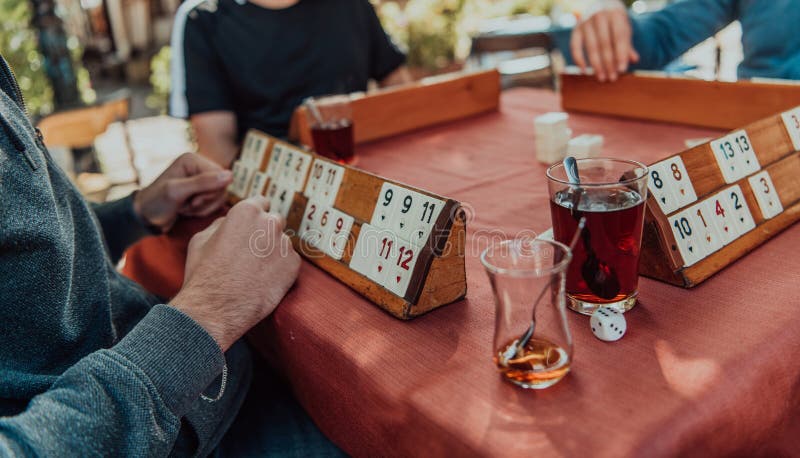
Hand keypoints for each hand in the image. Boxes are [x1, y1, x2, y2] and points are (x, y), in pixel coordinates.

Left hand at [133, 153, 232, 231]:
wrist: (145, 217)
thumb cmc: (156, 202)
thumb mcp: (178, 191)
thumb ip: (203, 182)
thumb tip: (230, 176)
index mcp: (193, 159)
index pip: (220, 177)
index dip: (209, 193)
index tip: (189, 200)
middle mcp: (199, 166)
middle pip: (222, 187)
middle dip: (205, 201)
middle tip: (186, 204)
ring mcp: (201, 179)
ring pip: (220, 197)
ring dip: (203, 208)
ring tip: (184, 207)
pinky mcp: (202, 190)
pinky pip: (215, 202)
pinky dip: (203, 211)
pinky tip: (187, 210)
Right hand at [170, 197, 301, 351]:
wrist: (216, 308)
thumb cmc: (204, 274)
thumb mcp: (201, 238)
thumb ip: (222, 223)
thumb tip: (230, 221)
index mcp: (247, 211)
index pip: (261, 201)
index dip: (255, 214)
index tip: (252, 226)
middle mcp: (270, 223)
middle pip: (274, 221)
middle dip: (265, 233)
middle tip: (252, 252)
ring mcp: (284, 244)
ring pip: (282, 242)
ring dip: (273, 252)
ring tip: (254, 271)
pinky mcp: (294, 266)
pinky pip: (290, 262)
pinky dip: (281, 269)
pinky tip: (264, 280)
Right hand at [571, 4, 639, 81]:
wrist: (601, 4)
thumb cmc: (615, 20)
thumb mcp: (624, 28)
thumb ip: (627, 44)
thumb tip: (634, 60)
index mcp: (615, 14)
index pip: (619, 37)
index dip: (621, 54)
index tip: (622, 70)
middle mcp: (599, 16)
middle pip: (605, 44)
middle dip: (609, 62)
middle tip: (611, 78)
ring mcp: (585, 22)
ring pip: (591, 47)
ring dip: (596, 65)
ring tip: (601, 78)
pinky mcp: (575, 29)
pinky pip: (575, 46)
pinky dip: (578, 59)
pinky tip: (584, 71)